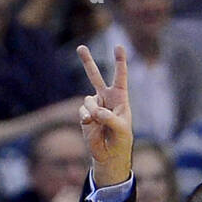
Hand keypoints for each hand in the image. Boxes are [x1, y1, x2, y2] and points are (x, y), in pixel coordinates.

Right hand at [76, 44, 132, 186]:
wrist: (109, 155)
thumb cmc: (121, 141)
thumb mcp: (121, 129)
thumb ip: (110, 118)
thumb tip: (95, 111)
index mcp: (120, 98)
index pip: (120, 77)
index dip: (119, 62)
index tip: (118, 47)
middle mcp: (106, 99)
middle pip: (95, 76)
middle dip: (87, 62)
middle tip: (80, 47)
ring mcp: (94, 106)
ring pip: (88, 99)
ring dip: (93, 110)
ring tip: (97, 121)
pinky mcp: (85, 116)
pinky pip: (82, 111)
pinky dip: (85, 117)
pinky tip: (90, 123)